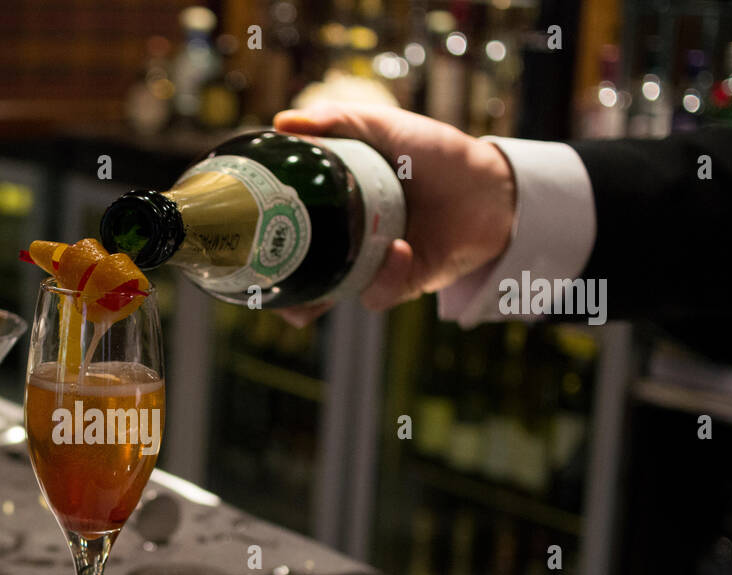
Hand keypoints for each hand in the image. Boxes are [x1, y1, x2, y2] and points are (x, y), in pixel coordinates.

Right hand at [272, 103, 516, 324]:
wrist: (491, 184)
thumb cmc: (435, 154)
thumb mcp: (382, 127)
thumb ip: (336, 122)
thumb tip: (283, 122)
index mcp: (334, 208)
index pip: (288, 229)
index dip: (262, 239)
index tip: (240, 239)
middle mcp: (347, 242)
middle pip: (300, 275)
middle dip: (279, 292)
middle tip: (264, 288)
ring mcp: (371, 266)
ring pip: (333, 294)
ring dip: (323, 292)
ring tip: (315, 293)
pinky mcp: (401, 284)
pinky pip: (380, 292)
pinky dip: (387, 273)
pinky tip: (400, 247)